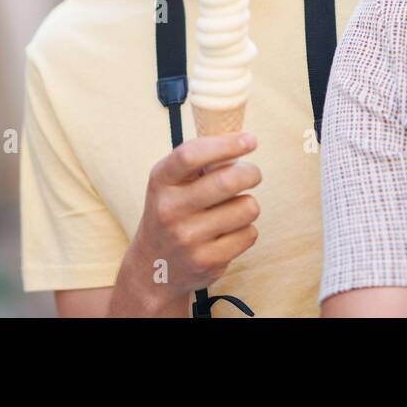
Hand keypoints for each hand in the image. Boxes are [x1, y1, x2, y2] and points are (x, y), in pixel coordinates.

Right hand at [119, 133, 260, 308]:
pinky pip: (249, 234)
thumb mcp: (172, 182)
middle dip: (251, 172)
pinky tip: (229, 232)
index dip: (225, 144)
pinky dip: (246, 230)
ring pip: (246, 207)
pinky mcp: (206, 261)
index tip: (250, 140)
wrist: (154, 266)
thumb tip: (243, 140)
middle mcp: (170, 209)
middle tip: (252, 174)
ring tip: (233, 209)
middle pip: (227, 181)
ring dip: (248, 204)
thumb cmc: (173, 211)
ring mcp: (187, 238)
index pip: (191, 155)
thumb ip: (200, 162)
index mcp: (161, 181)